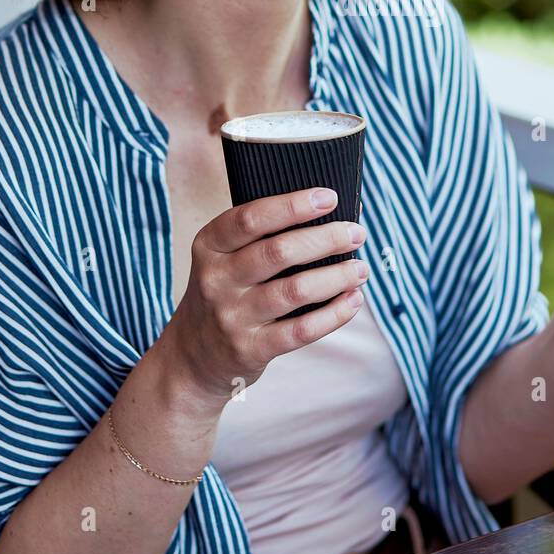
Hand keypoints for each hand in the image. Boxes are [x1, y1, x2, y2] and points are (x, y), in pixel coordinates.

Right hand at [160, 188, 368, 407]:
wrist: (193, 356)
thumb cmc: (225, 292)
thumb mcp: (223, 258)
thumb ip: (262, 236)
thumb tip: (330, 213)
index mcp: (210, 245)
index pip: (252, 218)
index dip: (293, 205)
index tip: (329, 197)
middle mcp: (216, 279)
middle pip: (279, 251)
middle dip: (326, 238)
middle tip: (356, 233)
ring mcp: (232, 316)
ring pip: (295, 290)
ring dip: (337, 276)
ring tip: (361, 268)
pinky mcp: (251, 349)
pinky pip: (302, 330)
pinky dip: (334, 313)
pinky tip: (353, 300)